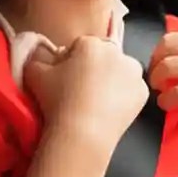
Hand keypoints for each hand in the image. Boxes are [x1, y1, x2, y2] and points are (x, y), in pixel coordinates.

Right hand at [23, 36, 147, 147]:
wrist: (83, 133)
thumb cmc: (57, 100)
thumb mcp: (34, 74)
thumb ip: (36, 58)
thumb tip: (41, 54)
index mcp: (92, 43)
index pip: (80, 46)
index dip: (71, 61)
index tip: (65, 77)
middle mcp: (118, 52)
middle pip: (103, 56)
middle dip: (93, 67)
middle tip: (80, 89)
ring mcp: (134, 73)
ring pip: (120, 70)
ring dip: (111, 78)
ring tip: (96, 99)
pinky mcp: (143, 92)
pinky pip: (131, 89)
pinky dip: (123, 95)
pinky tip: (109, 108)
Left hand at [148, 31, 177, 125]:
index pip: (172, 38)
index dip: (157, 53)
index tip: (157, 66)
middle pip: (166, 51)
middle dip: (154, 67)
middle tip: (155, 81)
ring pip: (170, 68)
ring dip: (158, 82)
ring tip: (161, 93)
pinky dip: (167, 99)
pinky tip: (168, 104)